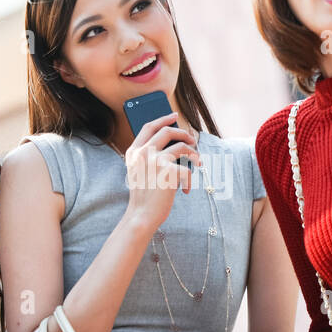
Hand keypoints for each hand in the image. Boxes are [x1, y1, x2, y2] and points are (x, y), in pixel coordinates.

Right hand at [123, 112, 200, 231]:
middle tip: (192, 140)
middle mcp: (143, 152)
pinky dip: (189, 181)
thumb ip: (147, 156)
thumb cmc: (143, 196)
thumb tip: (173, 143)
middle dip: (183, 133)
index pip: (149, 127)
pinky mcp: (168, 171)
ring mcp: (156, 160)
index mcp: (134, 152)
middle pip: (167, 131)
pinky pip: (187, 169)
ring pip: (182, 147)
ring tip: (197, 162)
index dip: (163, 119)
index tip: (174, 116)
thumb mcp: (138, 172)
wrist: (141, 215)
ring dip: (194, 154)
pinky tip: (186, 190)